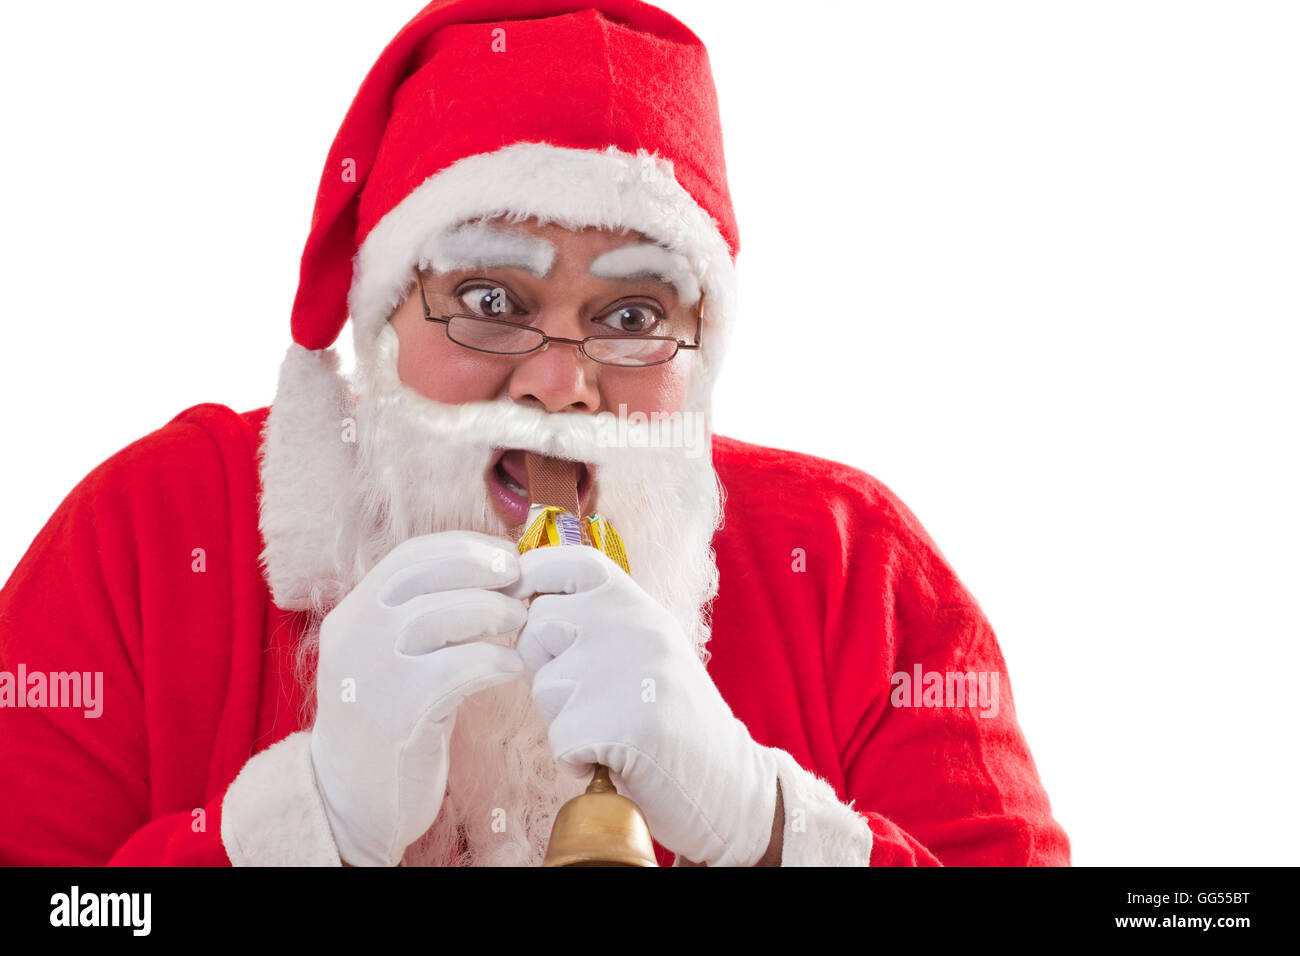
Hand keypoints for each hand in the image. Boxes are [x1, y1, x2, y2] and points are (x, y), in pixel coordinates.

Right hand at [310, 531, 526, 866]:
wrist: (353, 796)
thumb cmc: (390, 715)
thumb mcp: (391, 653)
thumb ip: (422, 611)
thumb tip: (492, 568)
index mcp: (352, 614)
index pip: (409, 557)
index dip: (464, 548)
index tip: (505, 555)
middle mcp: (355, 636)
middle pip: (427, 577)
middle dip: (483, 571)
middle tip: (520, 584)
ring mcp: (375, 674)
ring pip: (442, 615)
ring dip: (494, 611)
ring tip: (520, 622)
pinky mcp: (401, 714)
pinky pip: (460, 668)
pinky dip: (496, 659)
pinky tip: (513, 665)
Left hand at [507, 545, 778, 866]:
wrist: (728, 782)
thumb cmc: (672, 718)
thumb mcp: (645, 647)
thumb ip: (598, 619)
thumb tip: (522, 602)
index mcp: (640, 605)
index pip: (570, 561)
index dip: (533, 575)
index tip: (522, 602)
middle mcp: (636, 626)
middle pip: (537, 628)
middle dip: (545, 667)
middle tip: (587, 697)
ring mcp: (630, 672)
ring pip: (544, 688)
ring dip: (563, 719)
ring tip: (610, 728)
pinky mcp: (624, 724)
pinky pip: (560, 739)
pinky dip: (576, 760)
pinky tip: (613, 759)